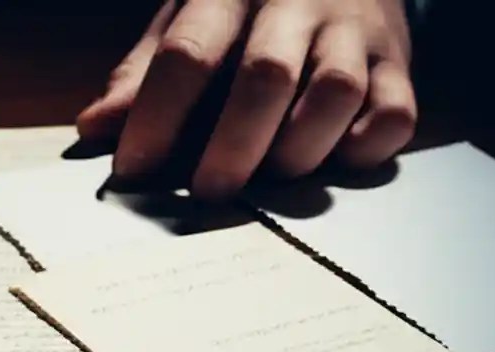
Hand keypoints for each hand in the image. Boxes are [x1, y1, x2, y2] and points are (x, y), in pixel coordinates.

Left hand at [77, 0, 415, 197]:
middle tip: (208, 190)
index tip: (133, 168)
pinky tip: (330, 160)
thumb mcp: (187, 20)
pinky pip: (393, 114)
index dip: (157, 117)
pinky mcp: (400, 61)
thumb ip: (142, 75)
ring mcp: (356, 30)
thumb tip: (93, 129)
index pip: (188, 54)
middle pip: (265, 77)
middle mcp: (298, 1)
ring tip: (270, 176)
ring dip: (297, 150)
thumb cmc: (247, 9)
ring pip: (334, 93)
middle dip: (231, 146)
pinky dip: (360, 149)